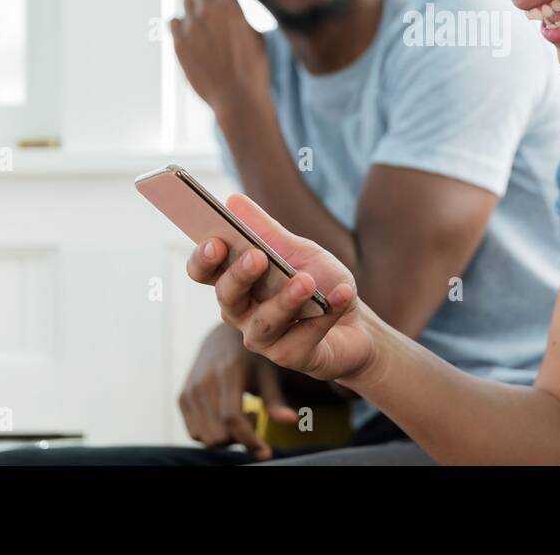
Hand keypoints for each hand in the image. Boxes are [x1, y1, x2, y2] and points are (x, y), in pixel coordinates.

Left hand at [170, 0, 268, 111]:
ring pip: (184, 2)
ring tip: (204, 24)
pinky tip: (192, 35)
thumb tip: (230, 7)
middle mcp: (207, 10)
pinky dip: (181, 25)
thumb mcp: (256, 34)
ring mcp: (190, 26)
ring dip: (194, 8)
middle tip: (212, 2)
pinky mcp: (178, 42)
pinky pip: (172, 21)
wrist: (237, 97)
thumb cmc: (254, 68)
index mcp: (230, 4)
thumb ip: (239, 15)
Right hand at [178, 323, 301, 457]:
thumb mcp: (267, 373)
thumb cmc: (252, 358)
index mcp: (227, 374)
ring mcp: (190, 391)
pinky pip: (195, 433)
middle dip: (240, 438)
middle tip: (255, 418)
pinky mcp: (182, 398)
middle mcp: (203, 383)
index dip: (249, 439)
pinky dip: (212, 434)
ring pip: (205, 437)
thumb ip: (276, 399)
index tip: (266, 451)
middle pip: (218, 433)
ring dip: (227, 437)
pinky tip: (226, 415)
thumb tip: (292, 421)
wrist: (223, 338)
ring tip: (242, 415)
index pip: (232, 418)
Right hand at [186, 194, 376, 384]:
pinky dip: (327, 313)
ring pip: (264, 323)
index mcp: (236, 284)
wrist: (356, 323)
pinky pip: (305, 336)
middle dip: (240, 276)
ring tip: (307, 281)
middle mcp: (242, 314)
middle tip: (257, 256)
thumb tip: (233, 200)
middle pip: (228, 297)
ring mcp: (265, 340)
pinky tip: (342, 294)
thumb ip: (266, 231)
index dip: (203, 259)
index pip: (205, 272)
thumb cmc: (318, 284)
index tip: (215, 242)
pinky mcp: (292, 358)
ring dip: (285, 300)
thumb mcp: (297, 251)